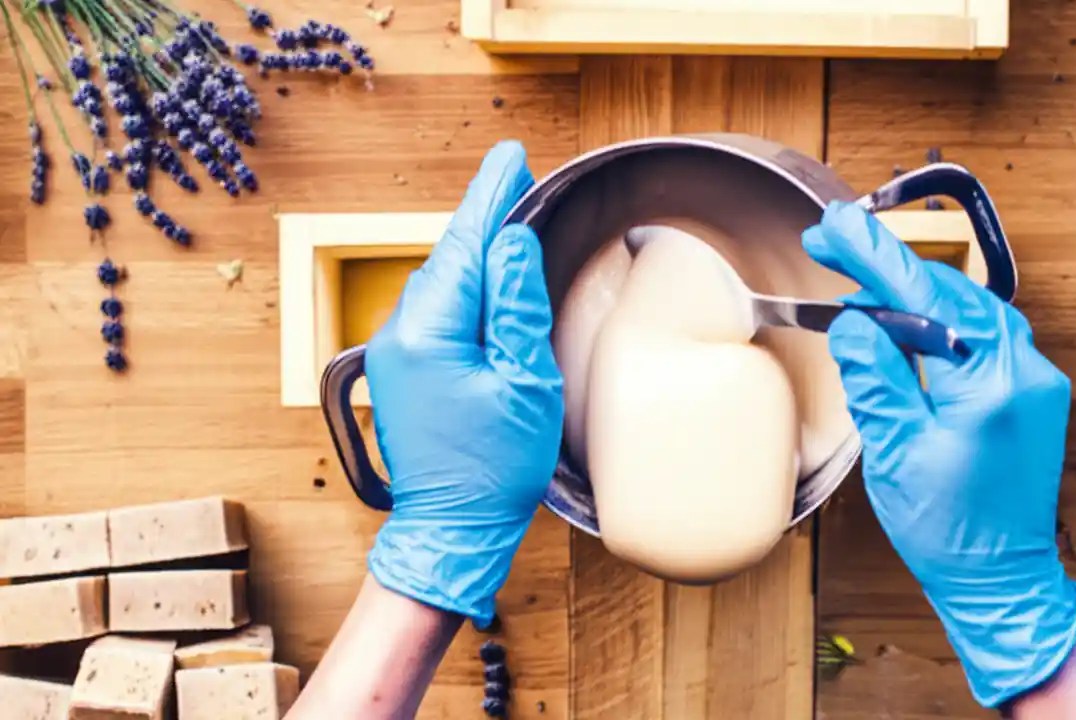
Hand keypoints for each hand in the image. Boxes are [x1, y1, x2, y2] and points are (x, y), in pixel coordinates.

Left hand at [364, 141, 563, 623]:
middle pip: (449, 257)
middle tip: (516, 176)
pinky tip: (487, 278)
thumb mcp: (524, 382)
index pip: (464, 245)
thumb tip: (511, 244)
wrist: (452, 529)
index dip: (490, 197)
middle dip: (484, 217)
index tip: (510, 157)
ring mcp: (396, 353)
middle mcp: (400, 334)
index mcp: (429, 332)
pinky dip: (464, 285)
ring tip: (507, 218)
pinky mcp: (403, 370)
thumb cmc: (493, 468)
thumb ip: (516, 306)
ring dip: (475, 251)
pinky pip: (436, 309)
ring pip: (442, 282)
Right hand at [803, 202, 1075, 708]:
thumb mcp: (895, 453)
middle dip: (888, 266)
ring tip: (857, 277)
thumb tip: (854, 326)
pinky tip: (900, 320)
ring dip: (911, 289)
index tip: (836, 227)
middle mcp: (1025, 372)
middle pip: (951, 292)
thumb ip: (876, 380)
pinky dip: (936, 319)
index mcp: (992, 385)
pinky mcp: (1027, 394)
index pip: (925, 299)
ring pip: (966, 309)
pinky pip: (979, 336)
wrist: (999, 581)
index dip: (875, 258)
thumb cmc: (949, 530)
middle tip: (833, 243)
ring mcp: (1032, 381)